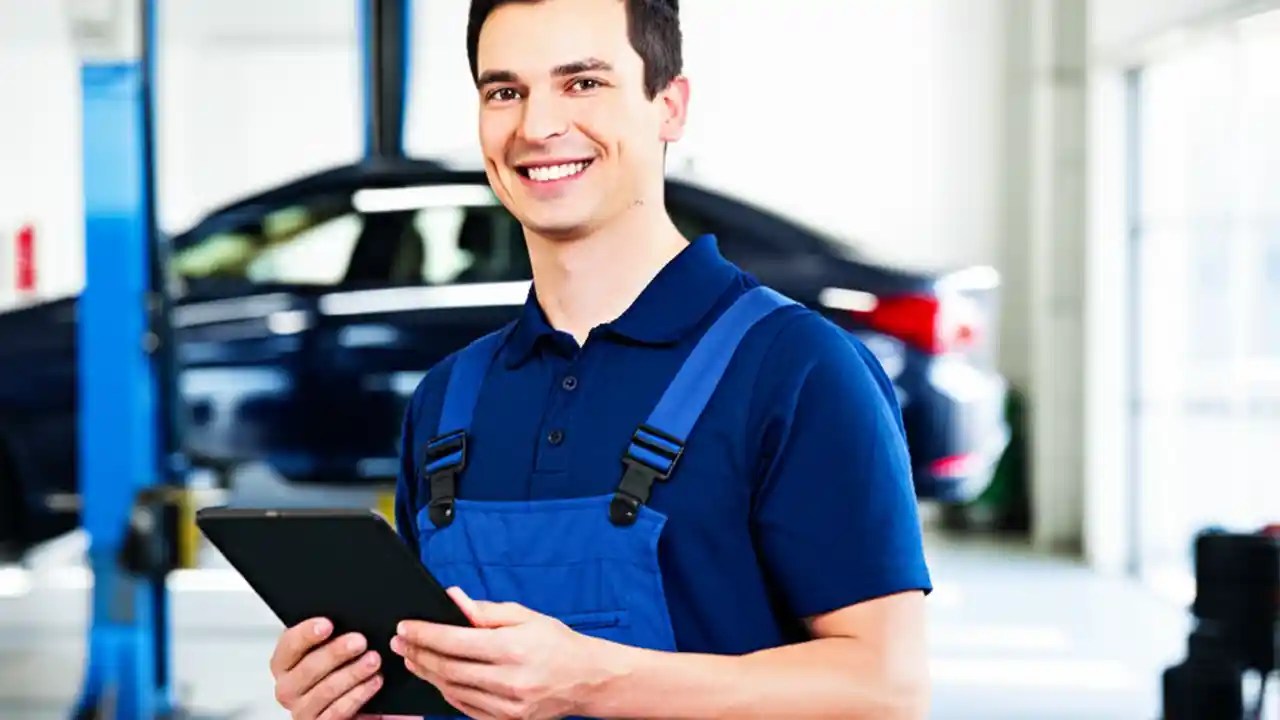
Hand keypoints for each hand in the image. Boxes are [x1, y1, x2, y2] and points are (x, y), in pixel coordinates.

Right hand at [269, 616, 385, 719]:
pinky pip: (338, 711)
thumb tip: (345, 615)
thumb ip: (327, 634)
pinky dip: (358, 695)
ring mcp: (301, 709)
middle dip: (336, 652)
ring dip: (352, 673)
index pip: (289, 645)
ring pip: (326, 690)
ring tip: (373, 660)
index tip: (327, 624)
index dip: (307, 634)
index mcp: (283, 663)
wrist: (341, 702)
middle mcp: (287, 687)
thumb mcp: (324, 646)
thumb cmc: (331, 668)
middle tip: (360, 641)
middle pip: (309, 668)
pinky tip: (373, 682)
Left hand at [391, 588, 611, 719]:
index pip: (456, 641)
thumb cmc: (557, 643)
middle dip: (418, 653)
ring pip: (453, 690)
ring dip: (427, 674)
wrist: (588, 679)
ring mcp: (507, 707)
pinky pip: (465, 708)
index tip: (405, 627)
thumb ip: (485, 610)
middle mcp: (509, 680)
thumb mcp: (526, 616)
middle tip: (400, 643)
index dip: (425, 633)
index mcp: (514, 648)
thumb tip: (453, 599)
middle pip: (448, 668)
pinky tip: (436, 678)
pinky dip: (446, 692)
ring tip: (412, 658)